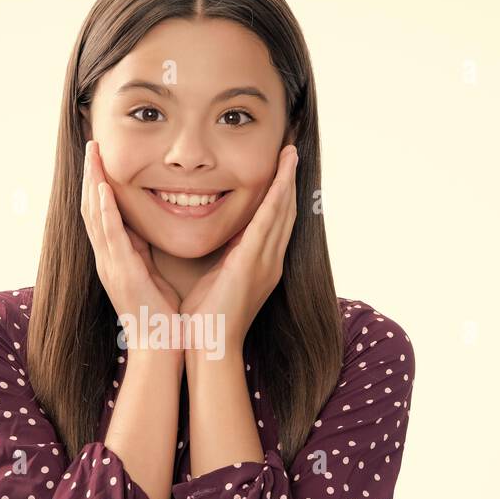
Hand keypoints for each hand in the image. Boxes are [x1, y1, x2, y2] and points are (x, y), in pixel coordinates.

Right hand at [81, 140, 182, 348]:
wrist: (160, 347)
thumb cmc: (160, 314)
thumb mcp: (150, 273)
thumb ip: (143, 250)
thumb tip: (144, 226)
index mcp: (114, 257)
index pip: (100, 212)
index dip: (96, 183)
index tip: (99, 156)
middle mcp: (106, 258)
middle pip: (90, 208)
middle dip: (89, 175)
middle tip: (91, 144)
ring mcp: (110, 265)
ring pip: (94, 216)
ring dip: (91, 183)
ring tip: (92, 154)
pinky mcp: (121, 273)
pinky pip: (109, 236)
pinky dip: (104, 211)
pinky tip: (102, 189)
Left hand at [179, 144, 298, 353]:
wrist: (211, 347)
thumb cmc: (208, 318)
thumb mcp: (219, 278)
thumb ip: (225, 257)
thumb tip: (222, 240)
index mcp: (262, 264)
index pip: (275, 221)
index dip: (280, 193)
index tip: (281, 168)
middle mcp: (271, 261)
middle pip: (286, 212)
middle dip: (289, 180)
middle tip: (291, 150)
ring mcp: (266, 263)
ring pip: (282, 213)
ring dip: (287, 181)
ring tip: (290, 154)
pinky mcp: (253, 264)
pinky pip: (267, 224)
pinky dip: (275, 199)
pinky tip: (280, 178)